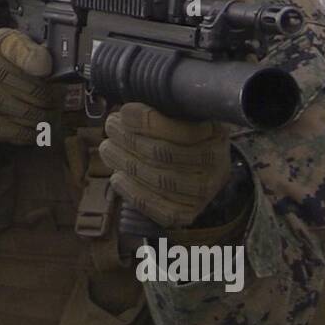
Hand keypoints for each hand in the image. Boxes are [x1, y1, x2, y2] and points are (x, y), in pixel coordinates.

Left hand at [99, 103, 231, 229]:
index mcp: (216, 137)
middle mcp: (215, 169)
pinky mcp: (185, 214)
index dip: (147, 122)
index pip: (183, 132)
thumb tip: (127, 112)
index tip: (125, 112)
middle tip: (111, 126)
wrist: (204, 169)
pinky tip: (117, 176)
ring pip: (155, 179)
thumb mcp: (185, 115)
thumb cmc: (187, 133)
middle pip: (163, 155)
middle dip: (129, 138)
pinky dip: (130, 189)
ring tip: (107, 147)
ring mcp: (202, 195)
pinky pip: (153, 205)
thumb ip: (163, 110)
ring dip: (124, 161)